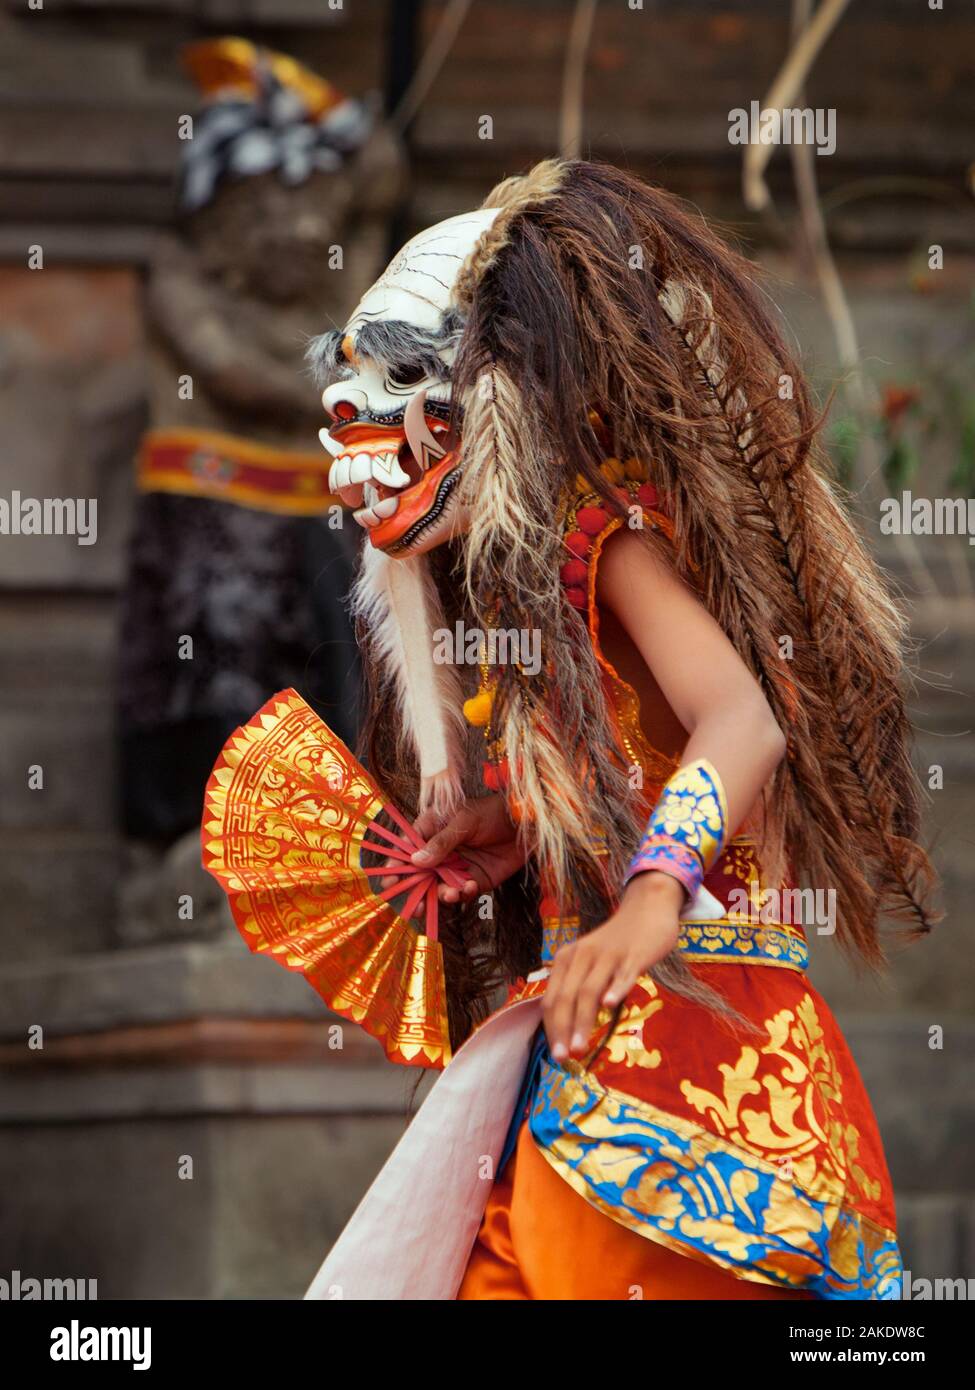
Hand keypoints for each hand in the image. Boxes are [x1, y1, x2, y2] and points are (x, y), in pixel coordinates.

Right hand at [382, 794, 526, 905]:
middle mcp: (440, 851)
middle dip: (415, 891)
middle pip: (419, 874)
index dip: (396, 864)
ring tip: (449, 894)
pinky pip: (460, 893)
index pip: (407, 848)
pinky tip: (469, 887)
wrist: (526, 824)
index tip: (389, 880)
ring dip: (440, 895)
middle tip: (414, 906)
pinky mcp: (473, 880)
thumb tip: (416, 860)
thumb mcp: (464, 821)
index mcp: (431, 829)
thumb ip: (441, 842)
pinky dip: (461, 894)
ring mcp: (455, 867)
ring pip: (438, 888)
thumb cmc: (492, 813)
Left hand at [542, 872, 683, 1061]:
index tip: (557, 1055)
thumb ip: (580, 987)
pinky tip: (610, 1005)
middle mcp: (583, 955)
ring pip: (590, 990)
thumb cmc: (616, 943)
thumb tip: (568, 1027)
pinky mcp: (634, 955)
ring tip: (580, 1047)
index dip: (552, 1027)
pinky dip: (615, 989)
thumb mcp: (590, 961)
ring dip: (582, 1020)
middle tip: (563, 1057)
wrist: (647, 909)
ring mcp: (609, 955)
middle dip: (563, 1029)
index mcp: (568, 958)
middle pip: (567, 996)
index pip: (552, 998)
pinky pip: (622, 974)